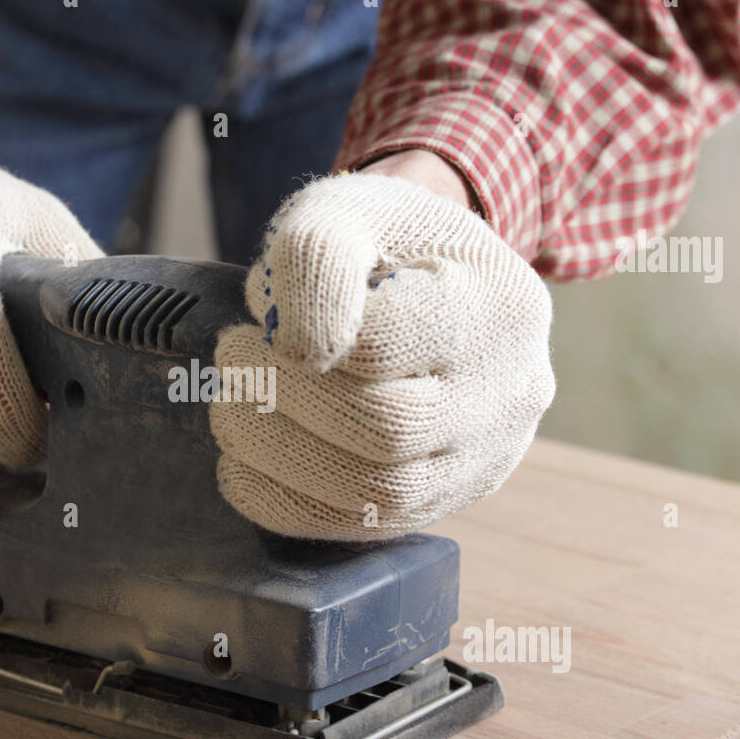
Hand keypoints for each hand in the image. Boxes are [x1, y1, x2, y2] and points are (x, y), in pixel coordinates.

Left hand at [209, 172, 554, 540]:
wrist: (437, 286)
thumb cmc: (387, 246)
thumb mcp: (351, 210)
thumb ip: (316, 255)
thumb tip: (291, 347)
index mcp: (498, 306)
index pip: (385, 345)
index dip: (303, 341)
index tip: (261, 322)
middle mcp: (507, 393)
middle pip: (387, 428)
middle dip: (283, 401)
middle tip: (232, 364)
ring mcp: (481, 459)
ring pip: (379, 492)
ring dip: (278, 456)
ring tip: (232, 409)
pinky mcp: (443, 503)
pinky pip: (364, 528)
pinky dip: (286, 502)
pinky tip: (243, 465)